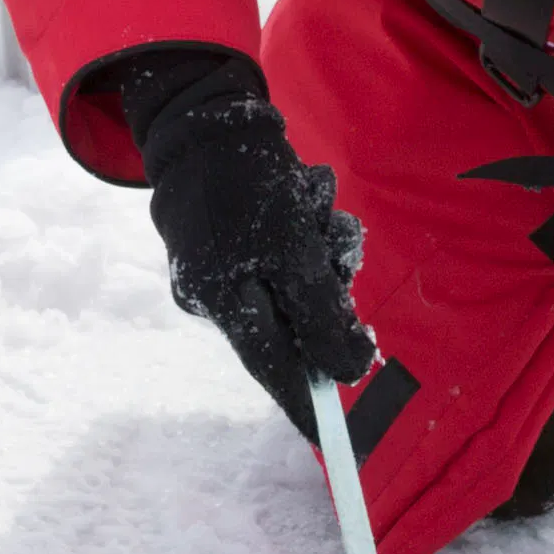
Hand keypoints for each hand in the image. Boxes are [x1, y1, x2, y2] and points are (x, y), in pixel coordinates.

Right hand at [126, 56, 371, 432]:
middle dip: (328, 282)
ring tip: (312, 198)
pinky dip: (308, 220)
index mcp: (225, 304)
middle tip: (334, 247)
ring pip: (302, 275)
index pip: (273, 370)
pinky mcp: (241, 229)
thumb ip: (322, 317)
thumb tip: (348, 373)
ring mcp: (228, 260)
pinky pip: (291, 245)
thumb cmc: (247, 183)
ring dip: (324, 241)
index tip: (330, 440)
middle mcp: (222, 291)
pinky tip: (302, 185)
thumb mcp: (294, 252)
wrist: (206, 112)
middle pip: (297, 318)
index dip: (305, 403)